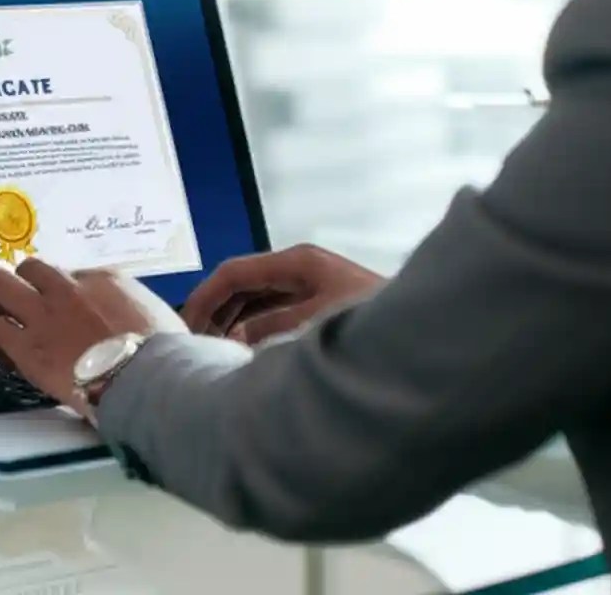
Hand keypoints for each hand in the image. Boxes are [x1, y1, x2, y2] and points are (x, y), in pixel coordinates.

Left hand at [0, 258, 184, 416]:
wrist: (149, 381)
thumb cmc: (165, 356)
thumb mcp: (160, 316)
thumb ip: (137, 310)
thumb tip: (147, 317)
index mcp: (104, 280)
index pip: (71, 273)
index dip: (64, 291)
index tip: (65, 308)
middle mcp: (68, 289)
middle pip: (29, 268)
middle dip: (22, 281)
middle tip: (18, 298)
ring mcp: (44, 316)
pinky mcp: (28, 348)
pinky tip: (5, 350)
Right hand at [181, 244, 383, 345]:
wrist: (426, 327)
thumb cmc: (374, 320)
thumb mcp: (316, 323)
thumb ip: (271, 327)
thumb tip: (236, 335)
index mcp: (297, 262)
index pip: (234, 272)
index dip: (205, 296)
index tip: (185, 323)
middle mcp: (300, 267)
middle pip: (242, 284)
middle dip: (215, 309)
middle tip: (192, 340)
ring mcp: (310, 284)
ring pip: (256, 299)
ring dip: (232, 320)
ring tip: (211, 347)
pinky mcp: (319, 302)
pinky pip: (273, 310)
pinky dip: (253, 327)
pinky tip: (242, 348)